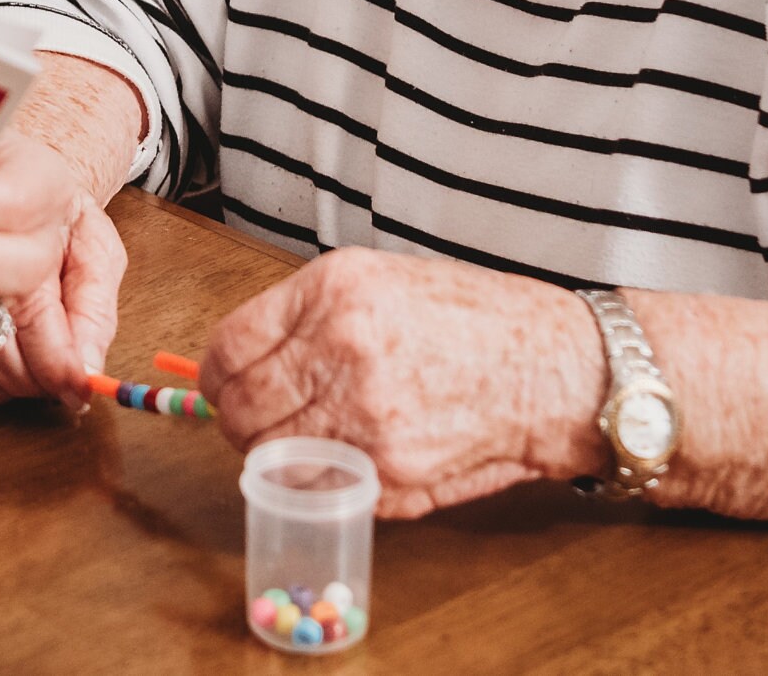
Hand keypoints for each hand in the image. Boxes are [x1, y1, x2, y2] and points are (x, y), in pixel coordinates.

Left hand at [202, 250, 603, 516]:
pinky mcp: (389, 475)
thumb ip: (306, 317)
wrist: (551, 368)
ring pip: (269, 458)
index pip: (228, 348)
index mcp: (333, 293)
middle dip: (238, 419)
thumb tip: (242, 360)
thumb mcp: (378, 280)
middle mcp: (342, 352)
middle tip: (259, 418)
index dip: (215, 374)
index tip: (223, 382)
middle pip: (240, 409)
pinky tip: (344, 457)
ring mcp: (365, 419)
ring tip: (303, 440)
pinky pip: (318, 488)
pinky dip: (317, 481)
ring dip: (273, 455)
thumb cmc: (471, 319)